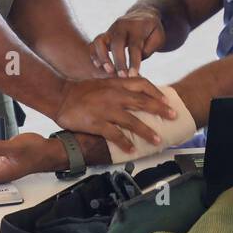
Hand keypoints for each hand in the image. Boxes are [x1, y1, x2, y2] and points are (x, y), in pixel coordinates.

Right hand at [54, 77, 174, 152]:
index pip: (142, 84)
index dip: (156, 93)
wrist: (60, 96)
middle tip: (173, 117)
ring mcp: (105, 109)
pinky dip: (124, 142)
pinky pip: (114, 134)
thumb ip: (120, 87)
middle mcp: (113, 95)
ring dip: (146, 131)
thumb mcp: (103, 82)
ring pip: (131, 120)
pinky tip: (132, 149)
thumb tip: (137, 94)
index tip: (166, 101)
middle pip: (142, 102)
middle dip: (159, 110)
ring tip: (157, 140)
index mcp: (116, 83)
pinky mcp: (96, 122)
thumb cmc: (82, 91)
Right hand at [90, 9, 165, 76]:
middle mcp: (121, 26)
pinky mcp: (104, 35)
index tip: (133, 75)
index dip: (133, 61)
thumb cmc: (152, 30)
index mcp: (137, 26)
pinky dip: (94, 55)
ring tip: (108, 72)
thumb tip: (138, 57)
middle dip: (119, 62)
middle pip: (116, 43)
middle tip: (122, 77)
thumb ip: (150, 47)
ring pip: (100, 41)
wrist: (142, 15)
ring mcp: (111, 30)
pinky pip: (94, 43)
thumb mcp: (159, 36)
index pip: (134, 45)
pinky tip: (98, 66)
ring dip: (102, 57)